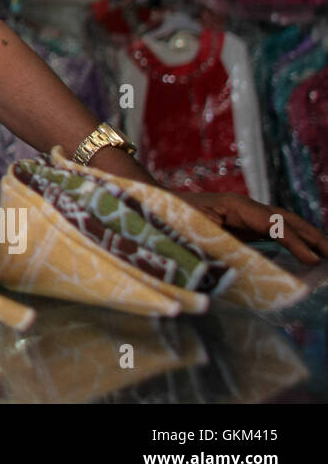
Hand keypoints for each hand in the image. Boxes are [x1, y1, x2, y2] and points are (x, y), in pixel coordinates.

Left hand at [179, 192, 327, 264]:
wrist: (153, 201)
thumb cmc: (169, 216)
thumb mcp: (192, 230)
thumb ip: (218, 242)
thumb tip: (244, 261)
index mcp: (235, 205)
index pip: (274, 223)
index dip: (294, 242)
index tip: (312, 259)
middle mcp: (244, 206)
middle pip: (286, 219)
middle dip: (312, 237)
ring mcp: (245, 213)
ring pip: (283, 223)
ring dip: (307, 237)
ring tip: (327, 254)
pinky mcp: (242, 223)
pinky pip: (273, 231)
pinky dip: (292, 240)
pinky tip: (305, 253)